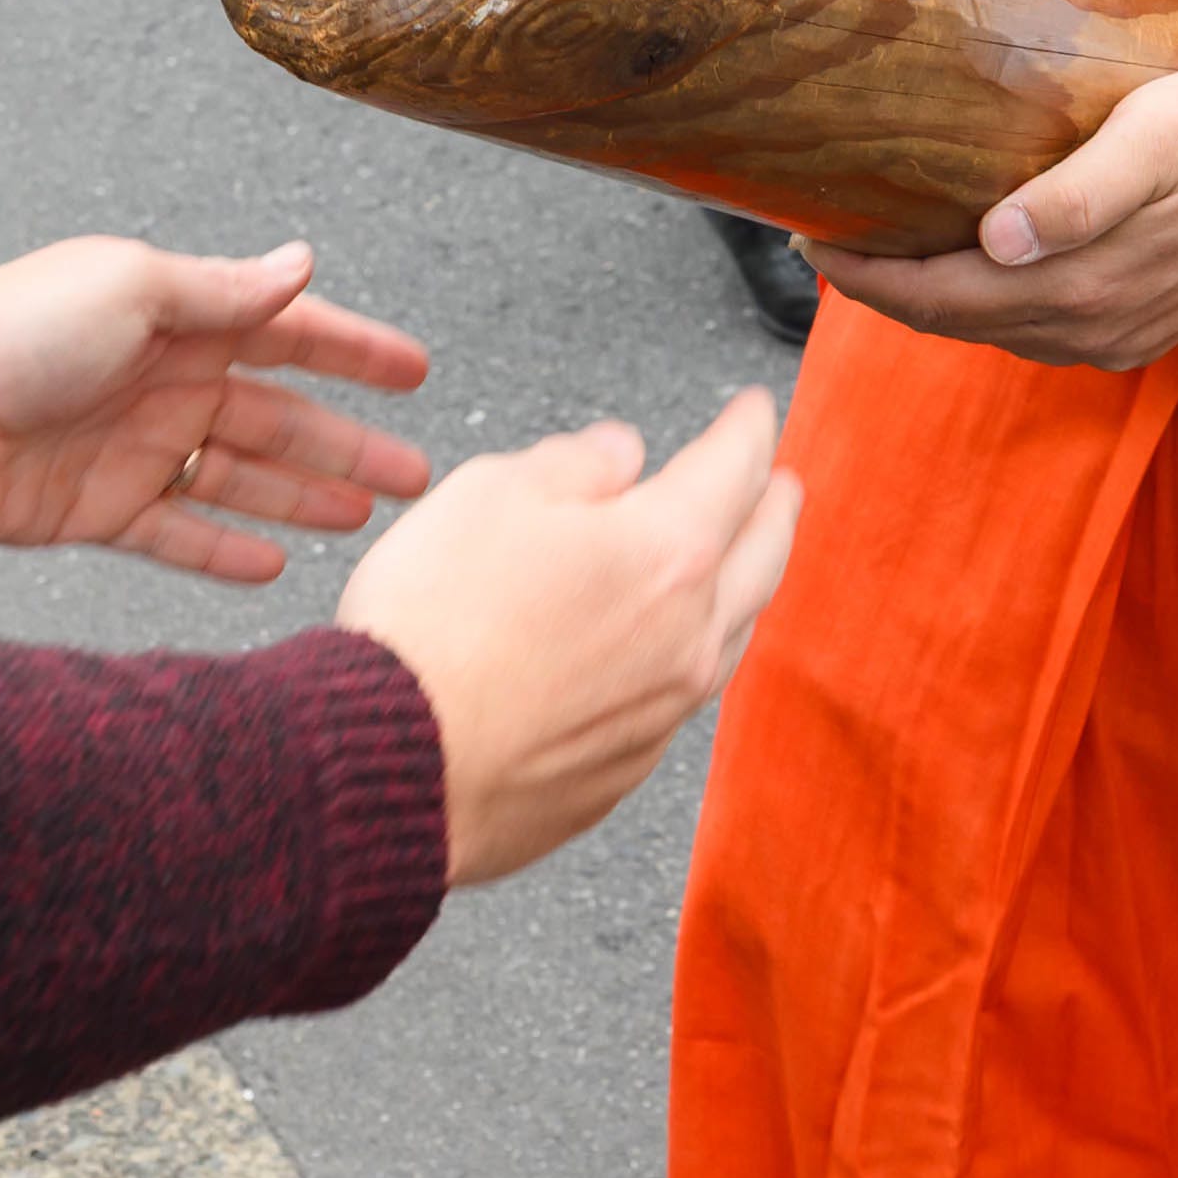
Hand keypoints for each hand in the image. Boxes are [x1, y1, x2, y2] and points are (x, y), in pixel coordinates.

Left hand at [0, 240, 433, 584]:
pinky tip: (275, 565)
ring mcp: (133, 448)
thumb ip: (226, 290)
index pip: (289, 332)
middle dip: (348, 443)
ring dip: (302, 496)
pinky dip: (224, 549)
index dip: (354, 351)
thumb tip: (304, 261)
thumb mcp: (136, 290)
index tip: (416, 372)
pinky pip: (177, 535)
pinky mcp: (96, 510)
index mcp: (178, 317)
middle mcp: (164, 381)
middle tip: (416, 475)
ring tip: (364, 517)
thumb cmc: (17, 328)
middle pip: (279, 417)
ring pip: (240, 479)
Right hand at [336, 391, 796, 887]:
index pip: (734, 469)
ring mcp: (663, 711)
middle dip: (775, 509)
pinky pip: (683, 696)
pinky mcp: (625, 768)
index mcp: (666, 551)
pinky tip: (664, 650)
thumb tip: (620, 457)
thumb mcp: (490, 492)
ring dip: (745, 587)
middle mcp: (687, 635)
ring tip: (740, 563)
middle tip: (782, 482)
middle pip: (761, 558)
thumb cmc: (433, 625)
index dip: (749, 428)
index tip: (755, 409)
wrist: (395, 763)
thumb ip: (573, 465)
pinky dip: (691, 654)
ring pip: (733, 634)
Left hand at [814, 67, 1177, 372]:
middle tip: (817, 242)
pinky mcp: (1131, 333)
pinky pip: (1029, 331)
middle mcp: (1088, 327)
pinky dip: (979, 307)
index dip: (868, 276)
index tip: (808, 237)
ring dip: (926, 300)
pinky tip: (958, 271)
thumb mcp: (1151, 141)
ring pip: (988, 331)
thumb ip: (1076, 196)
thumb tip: (999, 239)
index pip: (941, 296)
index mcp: (1081, 286)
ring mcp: (1111, 339)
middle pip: (952, 321)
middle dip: (880, 288)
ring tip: (872, 254)